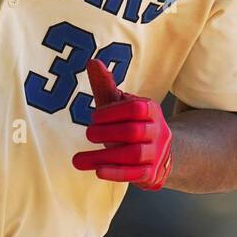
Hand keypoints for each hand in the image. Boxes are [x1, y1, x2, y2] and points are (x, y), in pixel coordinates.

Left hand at [71, 58, 172, 190]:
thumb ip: (105, 86)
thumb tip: (92, 62)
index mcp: (150, 110)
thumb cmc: (130, 125)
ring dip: (104, 156)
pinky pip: (136, 174)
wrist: (156, 155)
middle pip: (133, 132)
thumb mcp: (118, 105)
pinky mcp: (152, 173)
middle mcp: (158, 131)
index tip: (94, 116)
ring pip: (134, 155)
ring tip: (79, 160)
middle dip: (107, 133)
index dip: (114, 112)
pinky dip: (116, 173)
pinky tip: (97, 171)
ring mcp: (157, 153)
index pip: (136, 108)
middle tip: (88, 134)